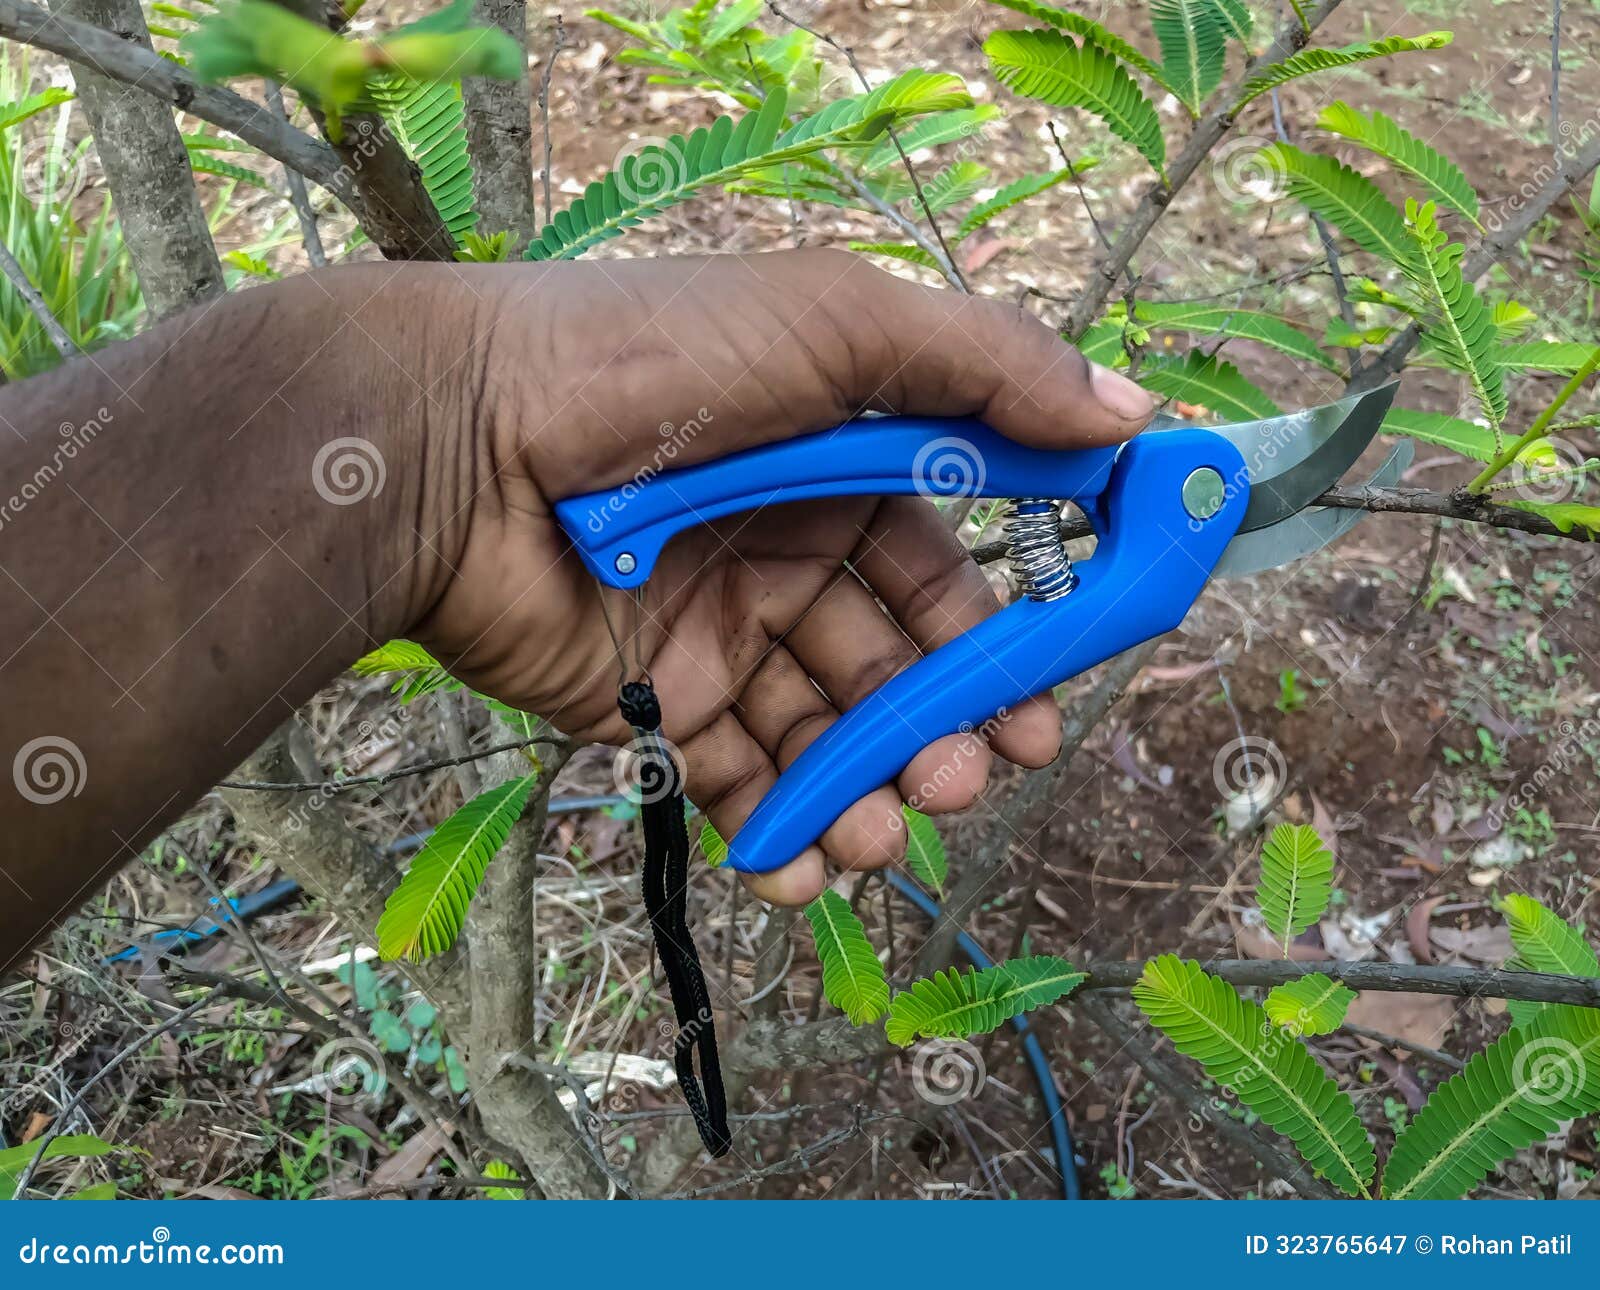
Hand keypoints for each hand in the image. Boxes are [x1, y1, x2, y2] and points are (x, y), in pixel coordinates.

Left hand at [408, 251, 1152, 903]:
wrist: (448, 446)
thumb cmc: (644, 364)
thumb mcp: (834, 326)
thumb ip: (988, 369)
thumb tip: (1134, 416)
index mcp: (838, 463)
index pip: (954, 559)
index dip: (1013, 625)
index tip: (1063, 685)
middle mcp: (787, 551)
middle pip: (900, 662)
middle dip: (949, 726)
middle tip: (974, 775)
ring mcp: (721, 633)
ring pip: (830, 734)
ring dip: (875, 791)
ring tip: (892, 827)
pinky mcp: (654, 707)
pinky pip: (740, 783)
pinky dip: (783, 834)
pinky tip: (808, 867)